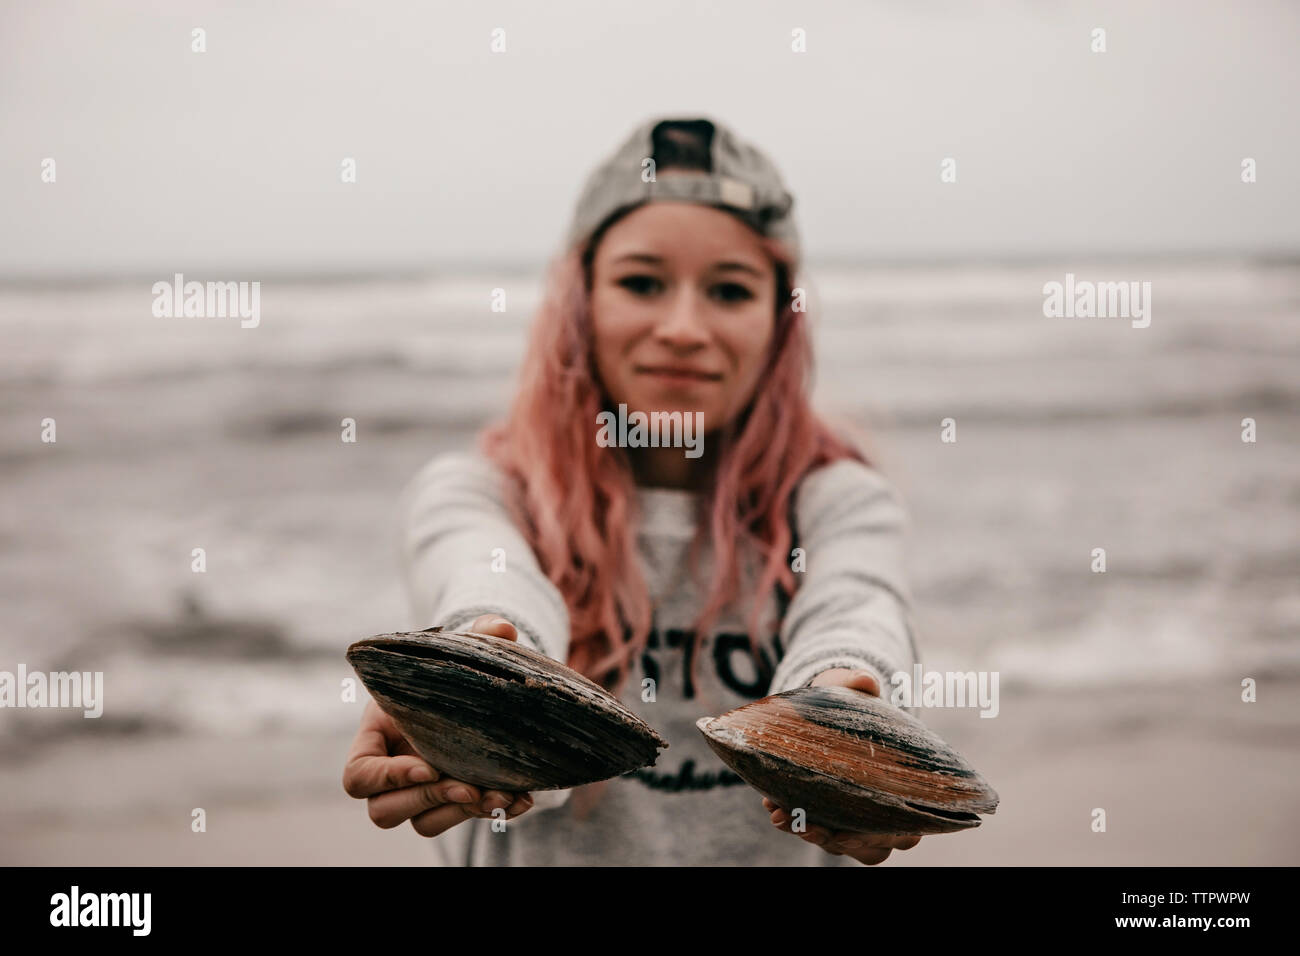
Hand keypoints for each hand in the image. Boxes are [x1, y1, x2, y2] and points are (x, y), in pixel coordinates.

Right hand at [342, 613, 532, 836]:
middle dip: (427, 800)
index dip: (385, 778)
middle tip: (467, 786)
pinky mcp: (454, 801)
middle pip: (384, 810)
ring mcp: (422, 791)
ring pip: (424, 823)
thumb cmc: (454, 667)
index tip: (426, 766)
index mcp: (377, 736)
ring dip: (461, 814)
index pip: (358, 775)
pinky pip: (462, 820)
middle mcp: (393, 771)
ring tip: (500, 796)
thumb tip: (503, 628)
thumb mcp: (463, 647)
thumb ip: (480, 633)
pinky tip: (521, 800)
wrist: (479, 690)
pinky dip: (492, 814)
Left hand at [762, 667, 923, 864]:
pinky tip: (772, 804)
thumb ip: (860, 685)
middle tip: (804, 823)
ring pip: (841, 844)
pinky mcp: (833, 817)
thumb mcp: (856, 690)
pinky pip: (817, 830)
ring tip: (780, 815)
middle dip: (834, 838)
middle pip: (869, 847)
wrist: (838, 709)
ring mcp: (860, 821)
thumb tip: (867, 680)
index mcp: (908, 792)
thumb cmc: (858, 704)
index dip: (877, 834)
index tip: (847, 829)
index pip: (901, 830)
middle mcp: (888, 816)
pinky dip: (794, 822)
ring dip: (812, 834)